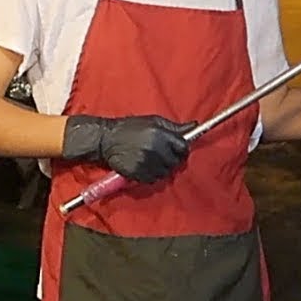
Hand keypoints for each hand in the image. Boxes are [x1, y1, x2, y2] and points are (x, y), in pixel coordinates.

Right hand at [62, 114, 193, 182]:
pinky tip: (144, 166)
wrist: (106, 140)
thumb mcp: (153, 121)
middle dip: (171, 159)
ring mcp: (147, 163)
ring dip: (161, 168)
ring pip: (165, 172)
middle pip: (175, 162)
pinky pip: (153, 179)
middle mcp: (155, 149)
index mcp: (160, 134)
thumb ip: (174, 127)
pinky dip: (151, 175)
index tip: (177, 149)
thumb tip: (194, 126)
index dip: (181, 149)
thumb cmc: (130, 128)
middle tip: (162, 155)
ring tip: (151, 160)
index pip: (183, 147)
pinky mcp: (139, 174)